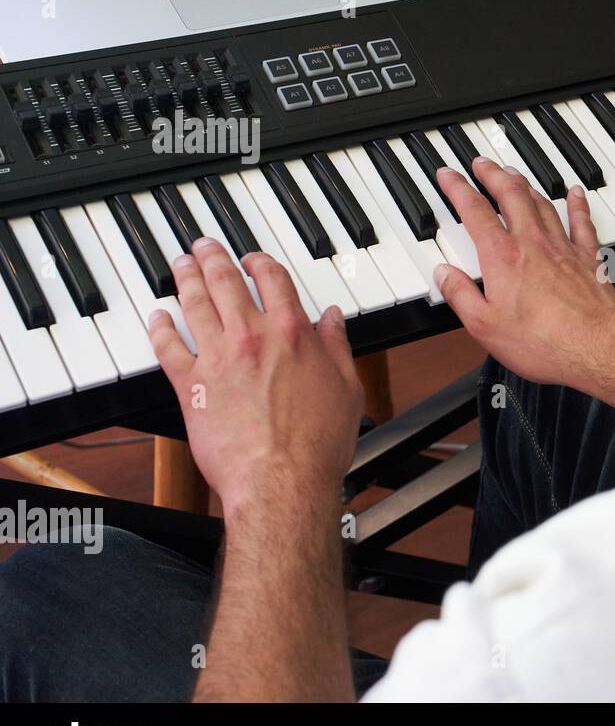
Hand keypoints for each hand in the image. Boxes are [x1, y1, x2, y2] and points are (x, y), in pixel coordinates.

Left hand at [147, 238, 363, 513]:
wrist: (281, 480)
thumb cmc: (318, 443)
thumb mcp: (347, 387)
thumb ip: (337, 346)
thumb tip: (333, 319)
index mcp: (292, 332)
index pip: (272, 279)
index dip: (261, 262)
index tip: (254, 260)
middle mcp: (251, 336)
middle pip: (225, 281)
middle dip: (213, 258)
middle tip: (204, 246)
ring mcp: (216, 358)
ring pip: (193, 304)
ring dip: (185, 278)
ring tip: (180, 264)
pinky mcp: (190, 385)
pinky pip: (167, 347)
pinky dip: (159, 327)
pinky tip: (156, 317)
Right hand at [433, 158, 614, 390]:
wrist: (596, 348)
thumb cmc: (543, 342)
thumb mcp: (485, 326)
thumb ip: (461, 295)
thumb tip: (444, 274)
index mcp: (502, 258)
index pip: (475, 212)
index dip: (458, 189)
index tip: (449, 175)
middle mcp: (533, 243)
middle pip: (511, 195)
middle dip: (493, 174)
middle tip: (482, 163)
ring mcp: (563, 247)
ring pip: (542, 203)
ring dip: (526, 184)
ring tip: (514, 174)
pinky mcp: (588, 258)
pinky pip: (582, 222)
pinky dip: (577, 204)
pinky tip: (576, 193)